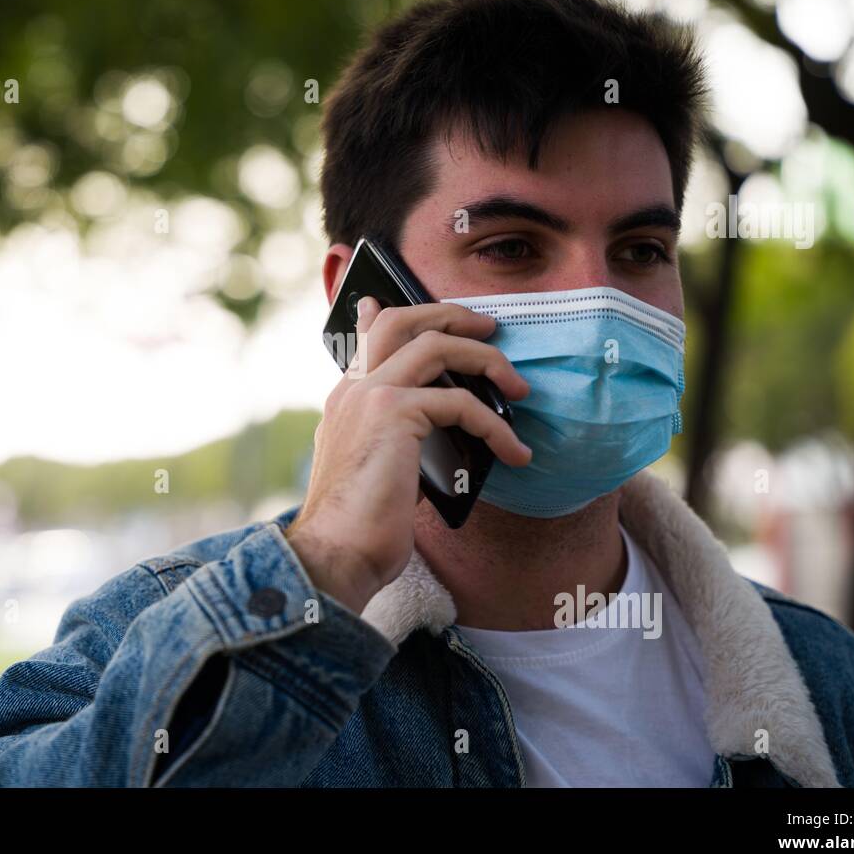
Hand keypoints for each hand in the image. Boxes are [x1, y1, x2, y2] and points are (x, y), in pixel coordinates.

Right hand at [285, 295, 531, 615]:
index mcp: (345, 400)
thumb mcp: (376, 473)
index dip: (380, 315)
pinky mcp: (394, 412)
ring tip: (517, 389)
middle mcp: (354, 389)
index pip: (365, 340)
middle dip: (451, 315)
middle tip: (489, 330)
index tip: (386, 302)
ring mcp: (371, 395)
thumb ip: (394, 443)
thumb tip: (425, 441)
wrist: (336, 552)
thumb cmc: (358, 528)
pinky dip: (495, 426)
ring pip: (435, 344)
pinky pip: (460, 401)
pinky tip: (515, 452)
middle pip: (401, 320)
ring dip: (485, 360)